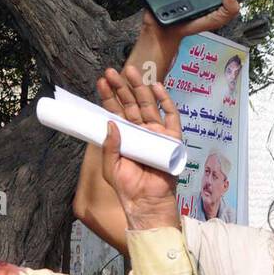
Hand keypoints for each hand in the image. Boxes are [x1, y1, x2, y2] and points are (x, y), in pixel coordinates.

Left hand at [98, 66, 182, 229]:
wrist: (146, 202)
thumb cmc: (128, 188)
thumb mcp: (110, 167)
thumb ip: (108, 146)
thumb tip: (110, 123)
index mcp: (125, 137)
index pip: (116, 112)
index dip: (109, 97)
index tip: (101, 82)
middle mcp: (140, 132)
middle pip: (131, 104)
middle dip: (122, 88)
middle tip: (112, 72)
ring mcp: (156, 134)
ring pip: (148, 106)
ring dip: (139, 88)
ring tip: (130, 72)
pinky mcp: (172, 139)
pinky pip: (171, 117)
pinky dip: (166, 102)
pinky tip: (156, 87)